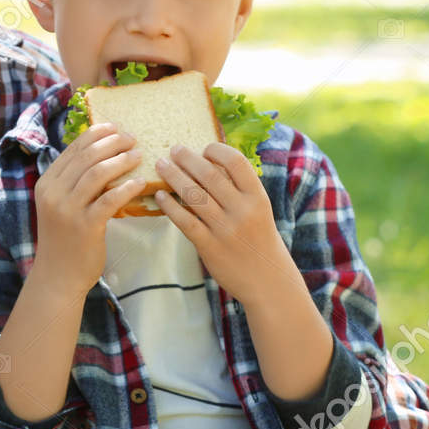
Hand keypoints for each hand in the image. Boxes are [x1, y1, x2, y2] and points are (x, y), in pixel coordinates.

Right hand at [31, 123, 146, 294]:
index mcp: (47, 183)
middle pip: (86, 156)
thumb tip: (102, 155)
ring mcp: (67, 210)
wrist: (58, 276)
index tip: (116, 128)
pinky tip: (140, 182)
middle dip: (112, 143)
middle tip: (132, 139)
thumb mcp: (60, 205)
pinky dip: (126, 187)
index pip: (73, 149)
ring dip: (121, 160)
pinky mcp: (85, 226)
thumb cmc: (64, 239)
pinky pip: (109, 199)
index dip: (96, 134)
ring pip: (97, 173)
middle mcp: (53, 193)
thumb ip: (74, 182)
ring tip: (139, 155)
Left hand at [152, 142, 293, 305]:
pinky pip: (184, 221)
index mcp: (257, 197)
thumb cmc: (258, 239)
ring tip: (161, 165)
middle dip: (188, 158)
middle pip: (209, 175)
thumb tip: (208, 162)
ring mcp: (225, 229)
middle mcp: (242, 210)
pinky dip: (170, 206)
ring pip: (193, 195)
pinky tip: (160, 196)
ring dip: (173, 176)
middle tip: (174, 149)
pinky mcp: (210, 247)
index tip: (204, 148)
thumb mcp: (258, 210)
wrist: (267, 280)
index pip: (236, 162)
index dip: (217, 150)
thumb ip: (238, 189)